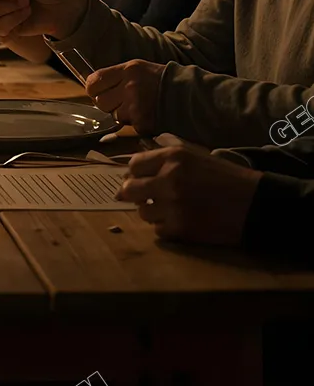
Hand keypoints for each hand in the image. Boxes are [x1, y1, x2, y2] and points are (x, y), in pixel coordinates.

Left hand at [85, 59, 164, 133]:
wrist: (195, 96)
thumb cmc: (166, 82)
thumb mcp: (141, 70)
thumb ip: (119, 77)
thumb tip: (95, 87)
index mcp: (129, 70)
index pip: (94, 81)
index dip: (94, 90)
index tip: (99, 92)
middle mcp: (130, 86)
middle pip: (101, 102)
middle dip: (109, 105)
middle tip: (124, 103)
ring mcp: (136, 105)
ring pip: (115, 116)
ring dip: (125, 115)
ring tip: (141, 108)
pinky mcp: (143, 122)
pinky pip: (131, 126)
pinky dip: (138, 124)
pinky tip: (150, 116)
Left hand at [116, 146, 262, 245]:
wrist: (256, 204)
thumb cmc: (226, 178)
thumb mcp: (195, 156)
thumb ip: (165, 159)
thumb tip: (134, 169)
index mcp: (173, 157)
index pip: (134, 165)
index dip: (135, 174)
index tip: (141, 180)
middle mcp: (168, 178)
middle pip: (130, 189)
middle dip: (136, 194)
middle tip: (147, 197)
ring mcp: (173, 204)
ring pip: (143, 211)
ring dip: (152, 212)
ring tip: (169, 210)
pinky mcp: (181, 228)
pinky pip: (158, 230)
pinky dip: (166, 227)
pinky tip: (181, 221)